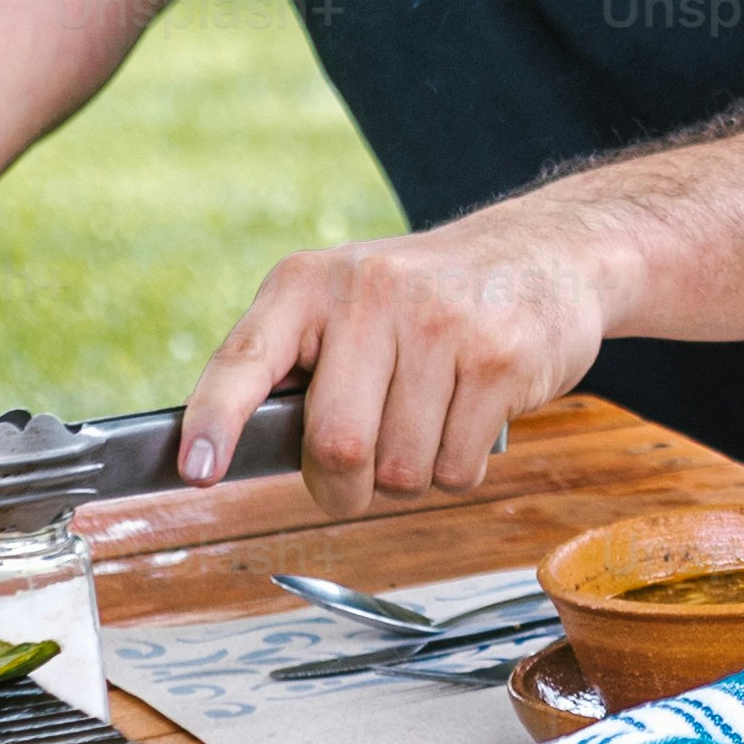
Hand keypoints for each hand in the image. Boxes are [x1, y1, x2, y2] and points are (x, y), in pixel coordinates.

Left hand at [181, 213, 614, 511]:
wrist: (546, 254)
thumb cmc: (426, 301)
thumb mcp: (348, 304)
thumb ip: (296, 368)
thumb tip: (230, 460)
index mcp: (310, 284)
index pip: (246, 359)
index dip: (215, 420)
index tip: (198, 471)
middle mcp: (372, 294)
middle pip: (337, 444)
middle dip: (341, 489)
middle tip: (353, 482)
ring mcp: (443, 324)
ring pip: (401, 469)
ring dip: (408, 477)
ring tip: (426, 425)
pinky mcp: (502, 358)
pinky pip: (457, 469)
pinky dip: (457, 469)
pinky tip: (468, 419)